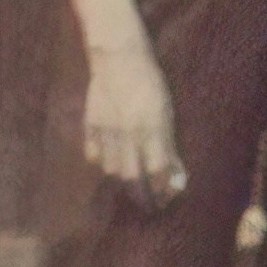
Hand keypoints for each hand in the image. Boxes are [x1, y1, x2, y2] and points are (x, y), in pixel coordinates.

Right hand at [78, 42, 176, 200]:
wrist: (119, 60)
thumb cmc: (151, 85)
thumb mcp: (167, 113)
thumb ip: (168, 144)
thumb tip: (176, 175)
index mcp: (154, 129)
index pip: (158, 170)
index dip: (162, 190)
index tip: (166, 200)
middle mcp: (130, 134)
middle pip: (133, 176)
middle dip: (142, 195)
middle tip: (150, 205)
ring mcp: (107, 130)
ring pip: (112, 169)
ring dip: (123, 181)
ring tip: (133, 187)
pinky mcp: (91, 125)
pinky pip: (94, 154)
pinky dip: (103, 164)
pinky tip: (110, 166)